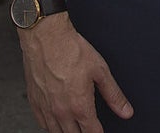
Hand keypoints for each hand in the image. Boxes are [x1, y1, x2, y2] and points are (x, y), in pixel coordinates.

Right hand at [19, 17, 133, 131]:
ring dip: (67, 132)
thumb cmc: (71, 49)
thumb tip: (126, 111)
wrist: (46, 37)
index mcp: (80, 106)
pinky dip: (50, 125)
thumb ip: (114, 95)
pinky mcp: (34, 101)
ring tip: (74, 127)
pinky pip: (42, 123)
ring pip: (56, 132)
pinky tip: (56, 120)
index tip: (100, 131)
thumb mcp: (100, 71)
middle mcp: (61, 111)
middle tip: (88, 127)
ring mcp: (46, 107)